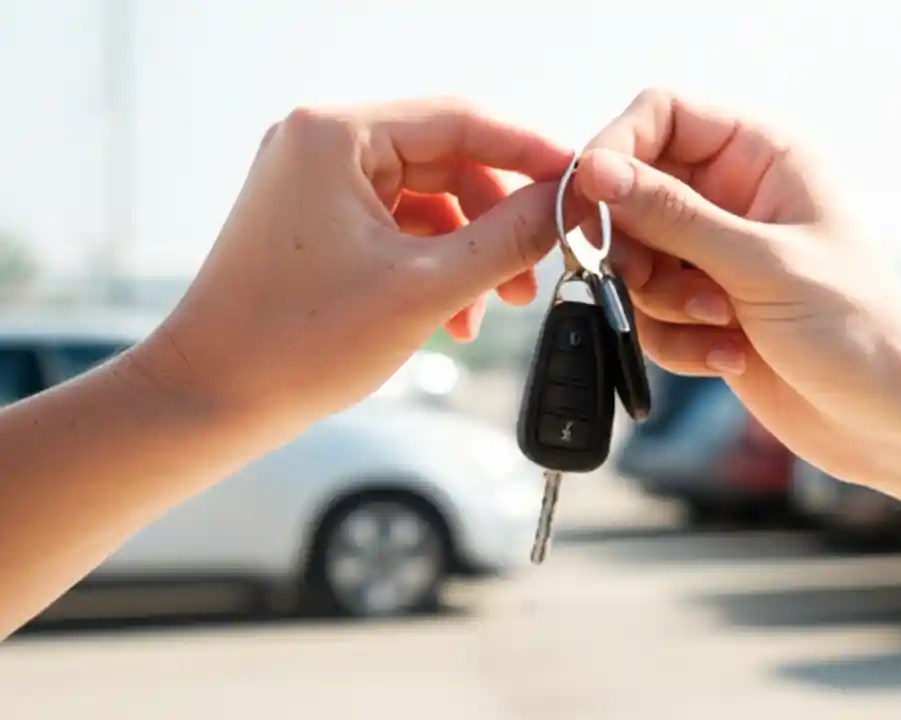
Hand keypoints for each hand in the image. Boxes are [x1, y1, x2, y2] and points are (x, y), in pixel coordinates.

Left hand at [132, 99, 571, 427]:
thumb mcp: (426, 288)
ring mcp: (314, 182)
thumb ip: (508, 238)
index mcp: (336, 135)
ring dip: (472, 250)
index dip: (531, 153)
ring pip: (429, 198)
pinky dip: (437, 265)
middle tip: (539, 269)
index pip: (462, 119)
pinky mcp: (316, 221)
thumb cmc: (298, 343)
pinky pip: (400, 226)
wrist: (209, 400)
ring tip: (495, 307)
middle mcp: (320, 143)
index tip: (581, 186)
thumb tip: (570, 203)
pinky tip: (456, 317)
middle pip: (448, 159)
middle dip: (500, 218)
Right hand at [574, 90, 900, 479]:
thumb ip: (673, 217)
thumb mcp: (760, 265)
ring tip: (722, 324)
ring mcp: (716, 255)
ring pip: (634, 259)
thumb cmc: (857, 327)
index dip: (617, 148)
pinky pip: (649, 313)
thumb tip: (595, 171)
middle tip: (652, 281)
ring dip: (664, 303)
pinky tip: (730, 357)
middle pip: (633, 192)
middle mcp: (734, 197)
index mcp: (762, 155)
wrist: (891, 417)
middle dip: (638, 247)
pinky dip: (677, 341)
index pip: (662, 115)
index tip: (588, 197)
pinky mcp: (706, 310)